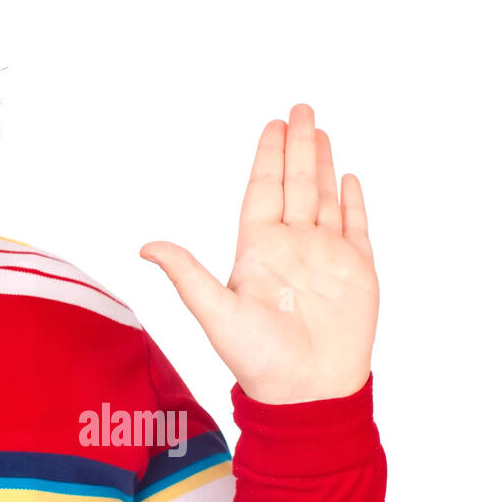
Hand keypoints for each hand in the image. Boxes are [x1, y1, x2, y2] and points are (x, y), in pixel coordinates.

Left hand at [139, 104, 377, 404]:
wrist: (307, 392)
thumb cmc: (258, 360)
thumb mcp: (215, 313)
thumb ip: (187, 274)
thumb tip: (146, 246)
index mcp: (258, 250)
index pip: (264, 190)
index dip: (268, 158)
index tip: (271, 125)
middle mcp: (291, 246)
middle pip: (295, 183)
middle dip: (298, 145)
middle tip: (299, 109)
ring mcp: (325, 256)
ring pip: (323, 197)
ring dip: (323, 164)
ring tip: (320, 130)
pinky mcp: (356, 272)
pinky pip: (356, 227)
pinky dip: (353, 201)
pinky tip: (349, 178)